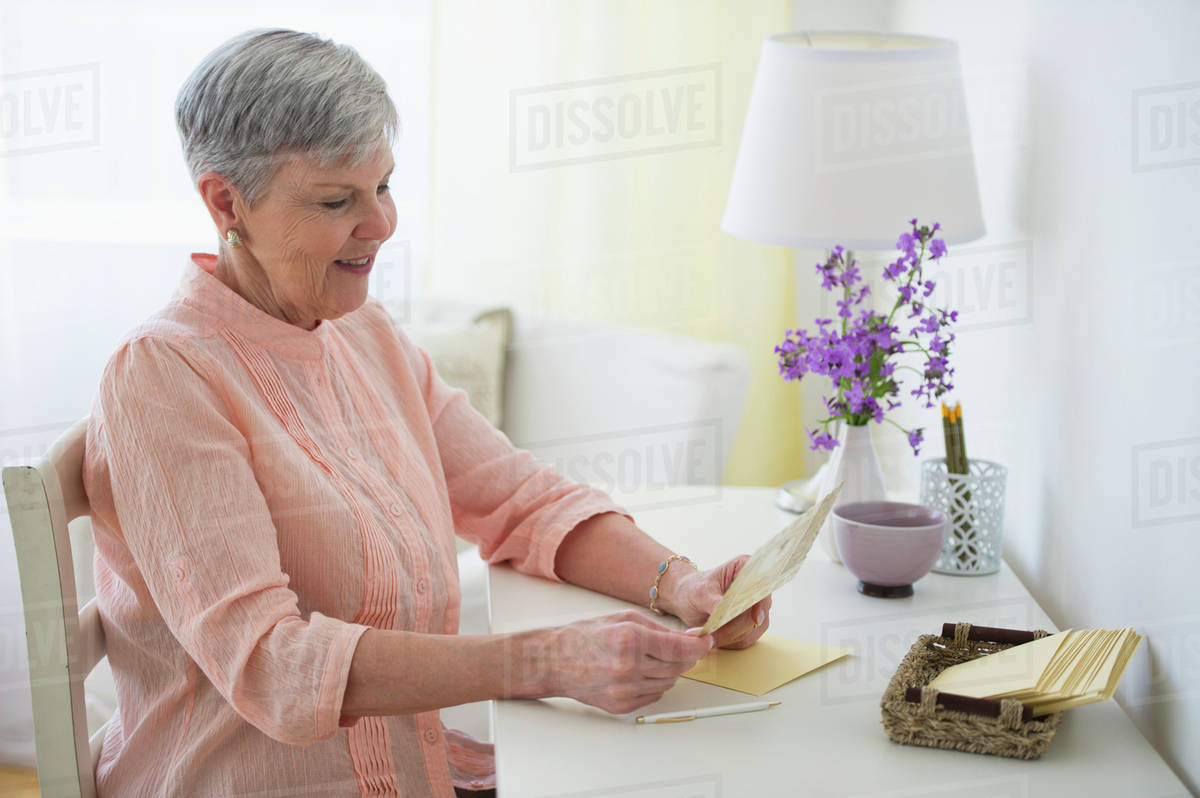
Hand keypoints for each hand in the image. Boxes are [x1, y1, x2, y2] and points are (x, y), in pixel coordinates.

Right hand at [545, 610, 713, 714]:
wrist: (555, 660)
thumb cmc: (586, 636)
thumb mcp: (625, 619)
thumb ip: (661, 629)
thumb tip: (692, 637)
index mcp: (630, 639)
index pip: (680, 648)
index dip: (699, 645)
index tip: (706, 642)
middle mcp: (628, 667)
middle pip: (678, 667)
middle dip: (685, 657)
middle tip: (682, 647)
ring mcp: (625, 690)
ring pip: (668, 683)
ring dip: (668, 670)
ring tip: (649, 657)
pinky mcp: (622, 705)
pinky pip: (654, 695)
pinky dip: (653, 684)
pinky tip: (638, 671)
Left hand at [668, 555, 771, 649]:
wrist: (686, 599)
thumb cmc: (693, 589)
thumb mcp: (700, 593)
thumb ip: (714, 602)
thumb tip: (725, 614)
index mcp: (745, 567)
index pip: (761, 583)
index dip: (761, 601)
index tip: (754, 617)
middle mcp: (755, 586)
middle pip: (758, 611)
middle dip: (735, 626)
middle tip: (711, 633)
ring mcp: (756, 606)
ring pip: (753, 628)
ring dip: (730, 637)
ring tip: (708, 637)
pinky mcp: (752, 624)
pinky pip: (747, 638)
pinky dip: (731, 642)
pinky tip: (714, 639)